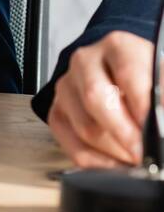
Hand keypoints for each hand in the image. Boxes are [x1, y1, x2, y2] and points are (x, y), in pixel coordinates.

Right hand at [48, 31, 153, 167]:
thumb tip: (160, 121)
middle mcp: (85, 62)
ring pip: (86, 128)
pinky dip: (99, 164)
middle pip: (97, 99)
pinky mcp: (58, 112)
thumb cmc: (148, 79)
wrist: (123, 76)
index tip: (158, 130)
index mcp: (118, 46)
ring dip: (116, 152)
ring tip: (138, 160)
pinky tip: (119, 166)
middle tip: (145, 154)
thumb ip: (162, 96)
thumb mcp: (161, 77)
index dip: (144, 107)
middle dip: (126, 135)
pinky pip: (73, 146)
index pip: (129, 75)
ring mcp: (66, 87)